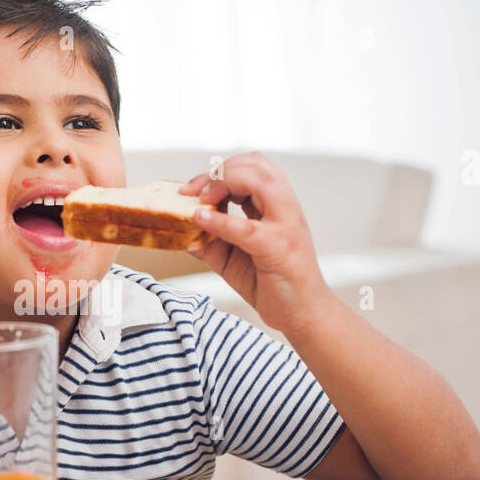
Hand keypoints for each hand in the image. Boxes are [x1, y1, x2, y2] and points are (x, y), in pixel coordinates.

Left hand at [180, 151, 331, 333]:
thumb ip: (208, 239)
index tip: (193, 188)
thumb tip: (178, 228)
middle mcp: (285, 209)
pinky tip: (200, 218)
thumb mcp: (231, 256)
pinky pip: (247, 228)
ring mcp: (286, 226)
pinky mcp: (278, 249)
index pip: (253, 166)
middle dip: (219, 171)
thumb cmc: (271, 282)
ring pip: (260, 182)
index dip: (220, 170)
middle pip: (257, 165)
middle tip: (192, 191)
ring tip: (200, 200)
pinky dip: (221, 220)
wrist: (302, 314)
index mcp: (277, 206)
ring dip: (224, 184)